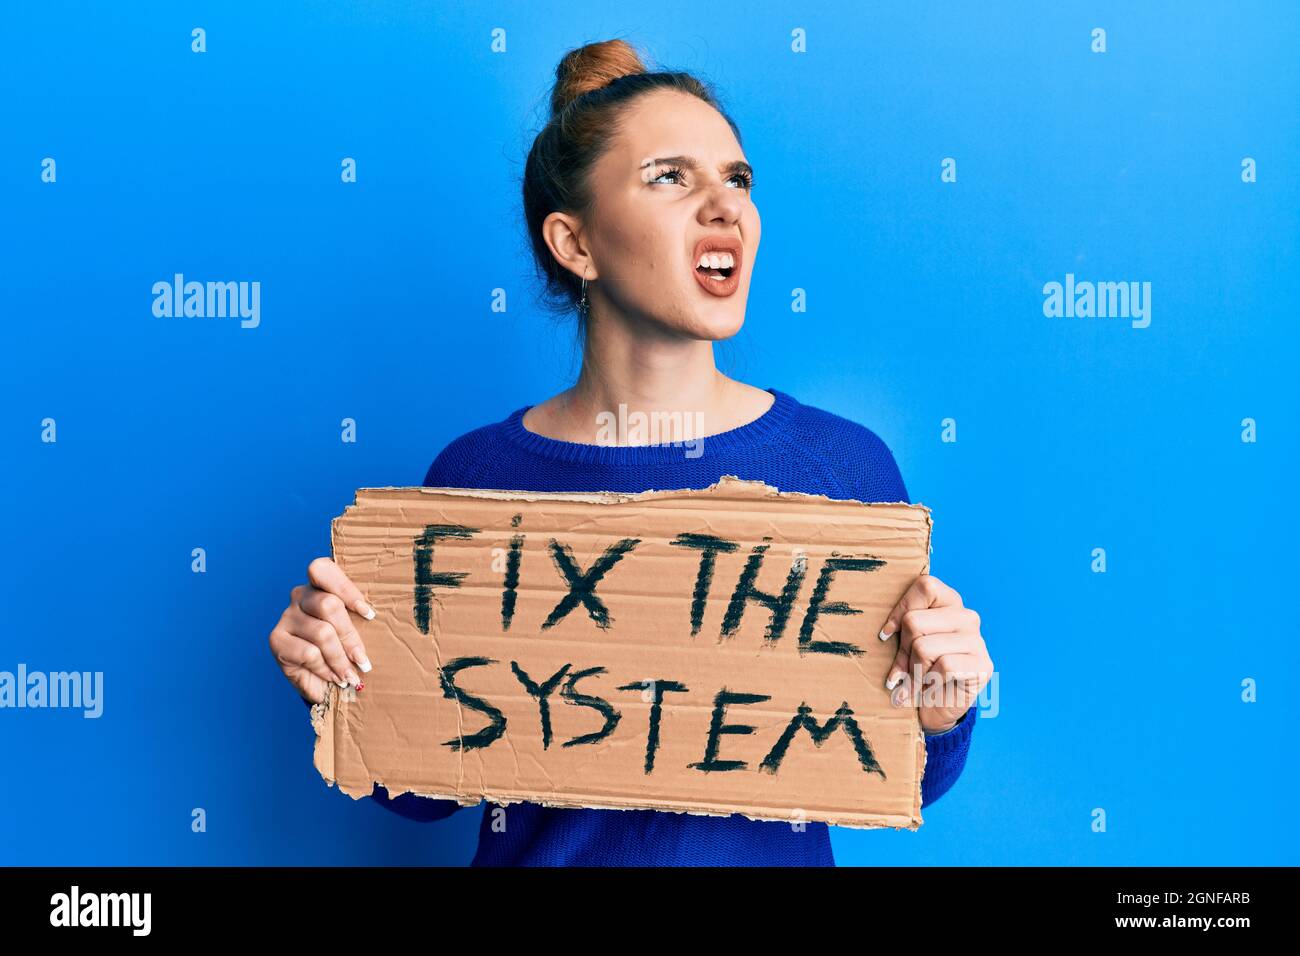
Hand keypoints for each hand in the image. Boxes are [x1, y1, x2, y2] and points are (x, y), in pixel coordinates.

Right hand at [268, 557, 375, 703]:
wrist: (324, 683)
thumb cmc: (345, 651)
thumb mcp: (357, 631)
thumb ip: (359, 618)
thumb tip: (373, 619)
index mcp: (320, 585)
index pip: (322, 569)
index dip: (346, 589)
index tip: (368, 615)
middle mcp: (300, 596)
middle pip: (328, 605)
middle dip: (350, 637)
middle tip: (363, 661)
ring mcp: (286, 616)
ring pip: (322, 633)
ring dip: (341, 660)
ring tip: (350, 675)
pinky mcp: (276, 640)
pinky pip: (309, 653)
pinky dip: (325, 669)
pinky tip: (332, 677)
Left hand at [878, 574, 992, 733]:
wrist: (937, 708)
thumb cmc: (918, 670)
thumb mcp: (906, 643)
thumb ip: (903, 628)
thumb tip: (886, 632)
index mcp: (949, 602)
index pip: (925, 586)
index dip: (900, 610)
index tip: (887, 635)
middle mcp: (967, 616)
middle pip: (914, 621)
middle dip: (902, 652)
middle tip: (901, 672)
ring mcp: (977, 640)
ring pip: (924, 647)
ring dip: (913, 672)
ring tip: (914, 683)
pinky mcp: (983, 665)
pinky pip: (944, 666)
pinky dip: (929, 682)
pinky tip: (930, 690)